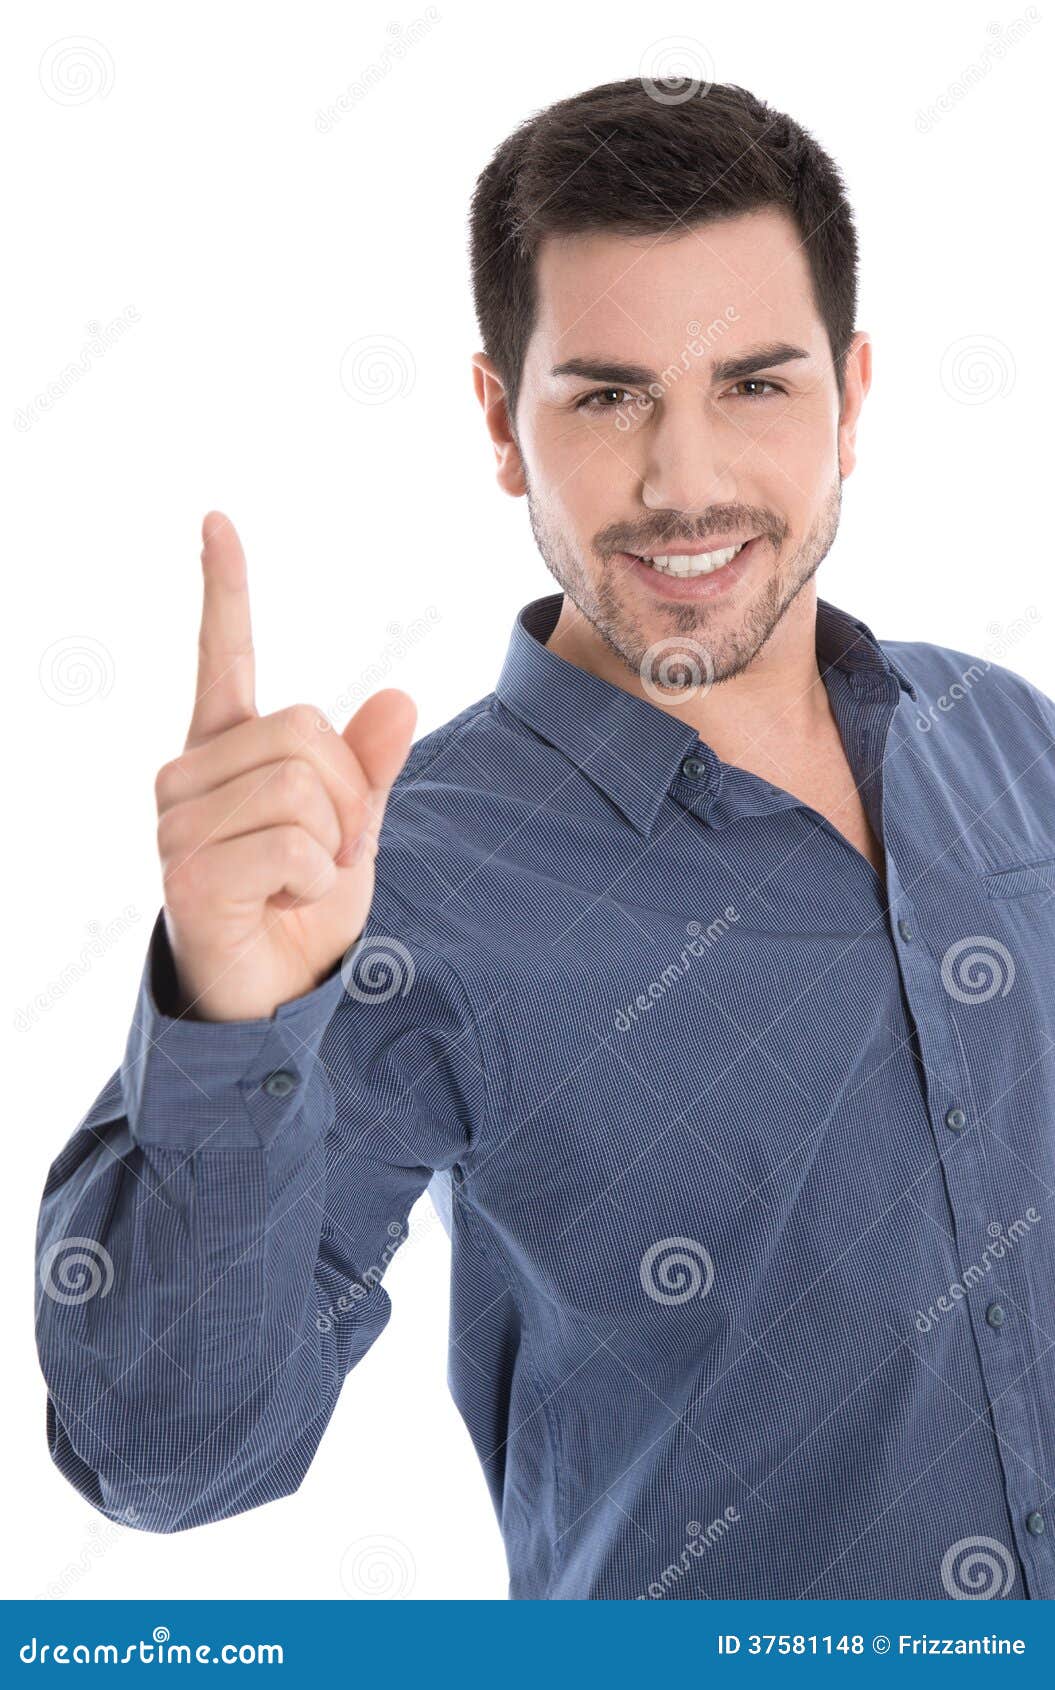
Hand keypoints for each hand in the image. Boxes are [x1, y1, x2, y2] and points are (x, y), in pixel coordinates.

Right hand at [154, 511, 415, 1021]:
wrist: (274, 996)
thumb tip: (399, 697)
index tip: (217, 520)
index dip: (224, 589)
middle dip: (351, 793)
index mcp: (227, 751)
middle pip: (307, 728)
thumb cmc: (301, 907)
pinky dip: (316, 879)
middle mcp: (189, 774)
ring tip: (301, 881)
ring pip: (303, 785)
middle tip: (334, 850)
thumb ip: (371, 768)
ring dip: (335, 844)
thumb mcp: (354, 829)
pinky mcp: (188, 872)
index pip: (223, 657)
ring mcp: (179, 822)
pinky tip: (282, 903)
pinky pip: (294, 844)